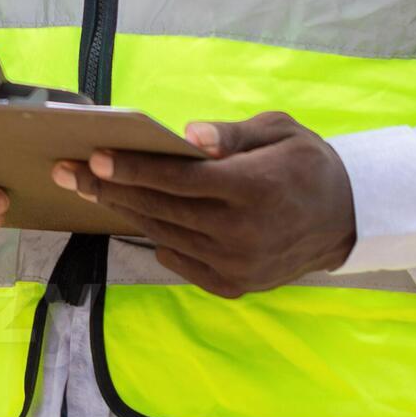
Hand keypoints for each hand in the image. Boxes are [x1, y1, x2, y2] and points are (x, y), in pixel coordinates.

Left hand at [51, 111, 355, 298]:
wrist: (345, 220)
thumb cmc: (307, 163)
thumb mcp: (280, 131)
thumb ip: (232, 134)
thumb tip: (187, 136)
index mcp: (254, 188)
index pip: (180, 179)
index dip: (135, 167)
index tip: (96, 156)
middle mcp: (242, 232)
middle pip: (162, 209)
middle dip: (111, 187)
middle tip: (69, 172)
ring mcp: (237, 264)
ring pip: (165, 235)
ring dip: (126, 212)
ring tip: (92, 190)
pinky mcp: (234, 285)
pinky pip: (181, 262)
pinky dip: (156, 239)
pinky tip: (134, 217)